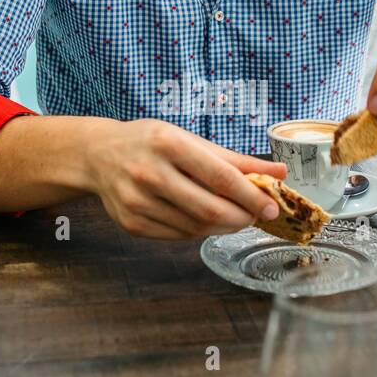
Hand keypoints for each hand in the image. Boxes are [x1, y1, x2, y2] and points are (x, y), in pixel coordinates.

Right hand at [83, 118, 287, 239]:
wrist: (98, 154)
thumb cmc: (151, 142)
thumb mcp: (190, 139)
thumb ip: (235, 159)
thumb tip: (279, 173)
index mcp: (168, 144)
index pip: (221, 177)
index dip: (251, 197)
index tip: (271, 207)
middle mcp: (149, 173)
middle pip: (209, 210)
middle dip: (242, 218)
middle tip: (256, 216)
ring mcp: (136, 201)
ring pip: (195, 228)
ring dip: (223, 227)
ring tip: (234, 216)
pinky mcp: (130, 224)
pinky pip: (178, 236)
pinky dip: (199, 231)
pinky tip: (205, 220)